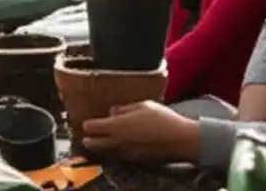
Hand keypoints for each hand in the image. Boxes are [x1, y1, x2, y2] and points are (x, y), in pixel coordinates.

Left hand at [82, 101, 200, 164]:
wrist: (180, 140)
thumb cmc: (162, 118)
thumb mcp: (142, 105)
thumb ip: (124, 108)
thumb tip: (112, 112)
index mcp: (117, 125)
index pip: (93, 127)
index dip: (88, 125)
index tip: (86, 123)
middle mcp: (118, 141)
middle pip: (95, 144)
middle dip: (89, 140)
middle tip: (86, 138)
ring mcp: (126, 153)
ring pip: (107, 152)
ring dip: (102, 148)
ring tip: (98, 144)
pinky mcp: (136, 160)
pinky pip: (120, 156)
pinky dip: (115, 152)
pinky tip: (118, 148)